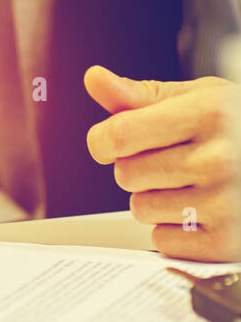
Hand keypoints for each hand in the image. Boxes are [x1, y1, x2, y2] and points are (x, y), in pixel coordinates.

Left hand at [85, 66, 240, 260]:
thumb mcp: (204, 99)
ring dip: (156, 200)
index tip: (114, 141)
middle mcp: (220, 159)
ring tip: (194, 185)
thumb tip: (94, 78)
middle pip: (125, 174)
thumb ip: (142, 96)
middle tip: (175, 161)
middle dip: (138, 168)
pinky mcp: (228, 243)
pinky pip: (162, 240)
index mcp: (210, 113)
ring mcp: (227, 203)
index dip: (104, 141)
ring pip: (140, 208)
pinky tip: (205, 212)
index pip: (117, 135)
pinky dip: (175, 231)